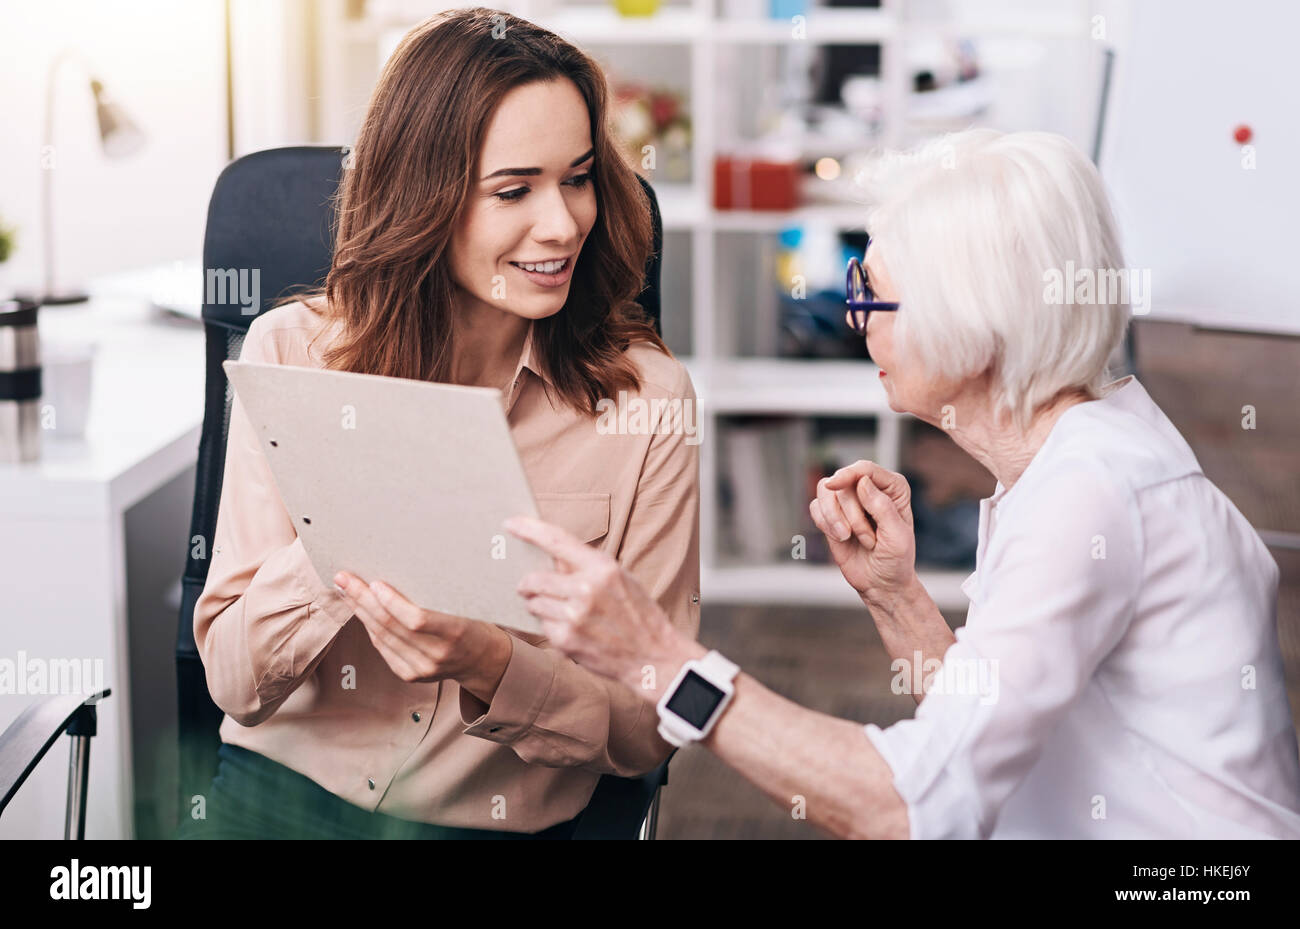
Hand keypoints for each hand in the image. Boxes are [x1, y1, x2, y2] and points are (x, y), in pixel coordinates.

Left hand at [333, 571, 511, 699]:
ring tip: (345, 590)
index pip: (417, 619)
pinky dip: (369, 627)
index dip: (393, 602)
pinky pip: (383, 647)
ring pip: (381, 637)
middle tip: (344, 578)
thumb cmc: (474, 622)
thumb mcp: (466, 605)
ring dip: (359, 611)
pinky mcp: (410, 675)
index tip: (374, 582)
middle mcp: (436, 655)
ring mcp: (421, 668)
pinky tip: (360, 610)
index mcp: (456, 633)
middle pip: (391, 626)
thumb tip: (398, 571)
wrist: (482, 659)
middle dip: (363, 600)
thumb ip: (437, 595)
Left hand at [505, 515, 701, 700]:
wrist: (654, 656)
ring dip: (539, 606)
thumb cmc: (639, 615)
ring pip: (534, 604)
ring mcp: (575, 617)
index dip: (529, 529)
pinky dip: (552, 627)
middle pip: (534, 579)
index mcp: (602, 568)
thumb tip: (552, 557)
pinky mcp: (567, 641)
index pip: (556, 540)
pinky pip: (543, 627)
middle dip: (527, 584)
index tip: (511, 524)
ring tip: (562, 612)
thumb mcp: (620, 579)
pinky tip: (573, 631)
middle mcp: (586, 589)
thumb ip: (587, 567)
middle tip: (528, 587)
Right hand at [809, 460, 916, 604]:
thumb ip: (882, 507)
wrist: (881, 583)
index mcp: (892, 488)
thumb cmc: (896, 559)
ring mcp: (848, 501)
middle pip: (843, 483)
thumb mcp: (897, 536)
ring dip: (835, 519)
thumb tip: (862, 482)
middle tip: (869, 540)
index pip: (866, 470)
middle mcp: (868, 489)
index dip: (848, 474)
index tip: (834, 485)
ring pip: (825, 492)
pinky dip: (824, 523)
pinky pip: (815, 507)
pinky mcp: (831, 514)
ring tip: (849, 538)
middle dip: (852, 515)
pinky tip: (840, 538)